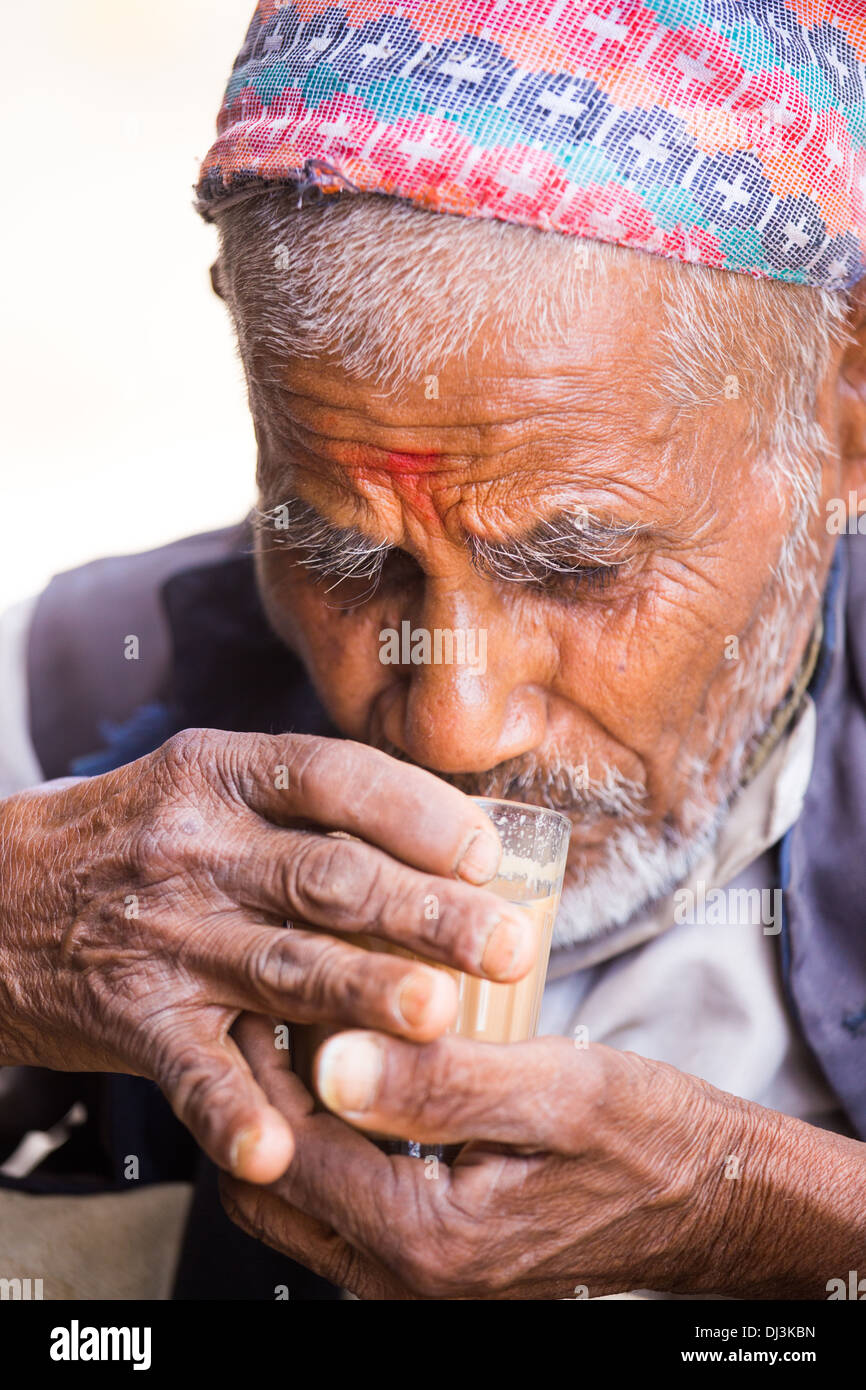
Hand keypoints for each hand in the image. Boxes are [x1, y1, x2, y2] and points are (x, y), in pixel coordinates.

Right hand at [0, 730, 533, 1182]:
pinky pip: (191, 1069)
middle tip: (508, 947)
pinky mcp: (131, 1016)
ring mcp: (164, 934)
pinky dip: (235, 1111)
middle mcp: (196, 847)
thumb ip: (299, 804)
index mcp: (222, 774)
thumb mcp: (201, 785)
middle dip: (426, 912)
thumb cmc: (128, 839)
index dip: (416, 812)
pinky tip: (279, 1146)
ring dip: (363, 994)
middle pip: (328, 876)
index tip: (484, 852)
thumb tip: (442, 831)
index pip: (334, 777)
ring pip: (282, 964)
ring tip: (436, 1017)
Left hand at [220, 1015, 760, 1298]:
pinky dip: (325, 1147)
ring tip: (310, 1036)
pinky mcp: (427, 1269)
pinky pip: (336, 1212)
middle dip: (258, 1099)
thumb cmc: (647, 1140)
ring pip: (294, 1206)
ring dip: (287, 1123)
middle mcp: (406, 1283)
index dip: (261, 1065)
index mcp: (429, 1242)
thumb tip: (332, 1063)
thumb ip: (442, 1082)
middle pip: (269, 1191)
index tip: (267, 989)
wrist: (709, 1200)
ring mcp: (413, 1285)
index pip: (289, 1150)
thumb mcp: (558, 1091)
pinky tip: (357, 1081)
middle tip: (276, 1012)